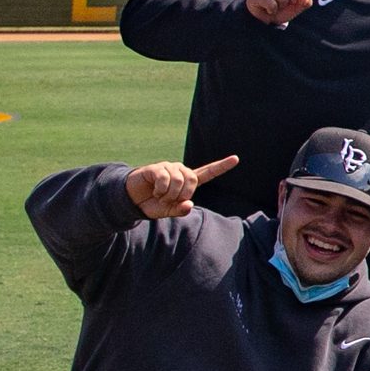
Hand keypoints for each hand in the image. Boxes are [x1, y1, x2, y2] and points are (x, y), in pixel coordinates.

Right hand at [123, 154, 238, 219]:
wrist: (133, 200)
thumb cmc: (153, 204)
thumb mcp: (168, 212)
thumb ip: (180, 210)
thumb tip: (189, 204)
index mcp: (188, 182)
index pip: (208, 173)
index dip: (222, 167)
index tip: (236, 158)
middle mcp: (181, 172)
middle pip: (193, 179)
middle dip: (182, 194)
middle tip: (169, 200)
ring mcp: (169, 168)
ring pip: (179, 179)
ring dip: (169, 194)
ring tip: (161, 197)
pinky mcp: (157, 168)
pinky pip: (165, 178)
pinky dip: (161, 190)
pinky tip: (155, 191)